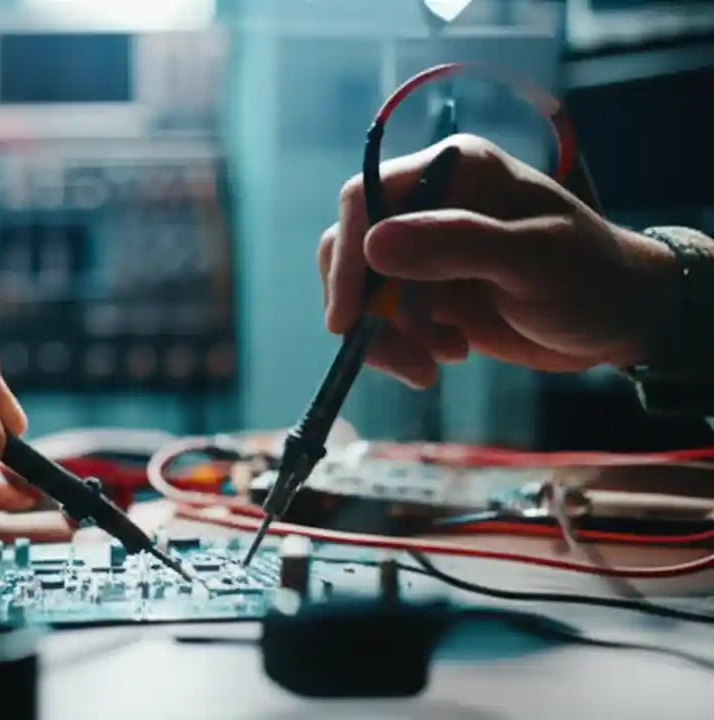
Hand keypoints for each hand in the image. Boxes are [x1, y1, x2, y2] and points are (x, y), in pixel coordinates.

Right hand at [318, 133, 677, 388]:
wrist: (620, 322)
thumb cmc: (589, 278)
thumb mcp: (530, 259)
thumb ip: (455, 245)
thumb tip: (373, 243)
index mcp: (453, 170)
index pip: (366, 199)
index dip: (347, 256)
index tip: (348, 317)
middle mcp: (430, 203)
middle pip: (353, 248)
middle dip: (365, 308)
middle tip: (394, 356)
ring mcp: (426, 249)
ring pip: (364, 290)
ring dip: (387, 335)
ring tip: (432, 364)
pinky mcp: (427, 291)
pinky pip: (385, 318)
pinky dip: (402, 345)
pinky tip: (448, 355)